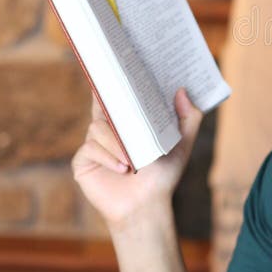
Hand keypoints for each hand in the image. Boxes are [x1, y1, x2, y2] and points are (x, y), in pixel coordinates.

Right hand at [71, 88, 202, 228]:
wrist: (147, 206)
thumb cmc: (163, 175)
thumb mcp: (181, 144)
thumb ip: (187, 118)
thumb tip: (182, 90)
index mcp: (128, 124)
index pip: (119, 98)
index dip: (115, 82)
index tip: (119, 65)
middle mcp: (109, 131)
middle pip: (104, 108)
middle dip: (111, 100)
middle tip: (120, 92)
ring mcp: (95, 145)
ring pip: (98, 129)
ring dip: (117, 142)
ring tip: (133, 159)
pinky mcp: (83, 162)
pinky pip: (91, 148)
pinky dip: (109, 157)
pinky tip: (123, 168)